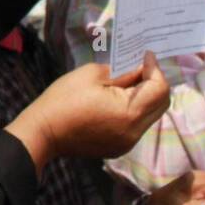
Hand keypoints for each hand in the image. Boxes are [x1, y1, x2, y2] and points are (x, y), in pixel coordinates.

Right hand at [7, 51, 169, 169]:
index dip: (155, 69)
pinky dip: (132, 111)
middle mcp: (135, 131)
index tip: (145, 56)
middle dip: (155, 83)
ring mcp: (127, 142)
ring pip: (150, 116)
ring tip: (125, 85)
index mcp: (129, 112)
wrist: (42, 132)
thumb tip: (140, 68)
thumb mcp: (92, 75)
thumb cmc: (63, 99)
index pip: (160, 89)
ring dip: (144, 98)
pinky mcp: (119, 148)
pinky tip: (114, 103)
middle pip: (161, 104)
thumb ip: (122, 71)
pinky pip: (136, 126)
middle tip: (139, 69)